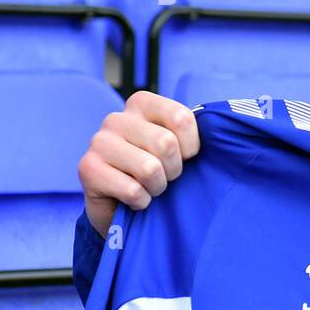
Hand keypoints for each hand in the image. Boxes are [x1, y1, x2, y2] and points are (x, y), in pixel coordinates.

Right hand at [78, 91, 200, 235]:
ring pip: (149, 168)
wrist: (122, 205)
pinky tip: (132, 198)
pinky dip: (141, 202)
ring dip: (157, 187)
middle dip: (173, 170)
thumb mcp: (178, 147)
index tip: (185, 156)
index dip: (191, 146)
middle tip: (163, 176)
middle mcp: (116, 118)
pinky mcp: (87, 169)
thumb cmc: (158, 170)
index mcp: (141, 104)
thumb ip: (192, 132)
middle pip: (166, 144)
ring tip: (148, 186)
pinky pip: (133, 190)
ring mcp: (98, 142)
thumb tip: (223, 128)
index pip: (181, 118)